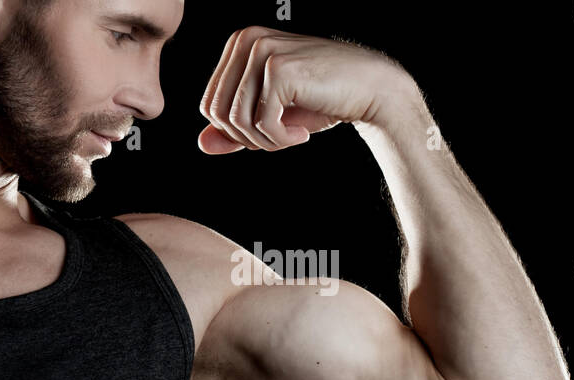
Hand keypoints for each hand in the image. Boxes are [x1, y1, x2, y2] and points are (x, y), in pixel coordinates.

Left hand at [197, 26, 412, 153]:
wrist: (370, 89)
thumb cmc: (323, 99)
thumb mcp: (272, 115)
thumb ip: (235, 128)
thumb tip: (202, 145)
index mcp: (240, 43)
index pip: (210, 103)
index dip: (235, 132)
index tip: (269, 133)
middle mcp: (247, 40)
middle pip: (216, 112)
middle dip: (246, 138)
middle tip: (279, 140)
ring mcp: (262, 51)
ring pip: (236, 120)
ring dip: (265, 141)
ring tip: (292, 137)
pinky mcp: (279, 69)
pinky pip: (260, 123)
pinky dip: (280, 140)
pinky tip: (301, 135)